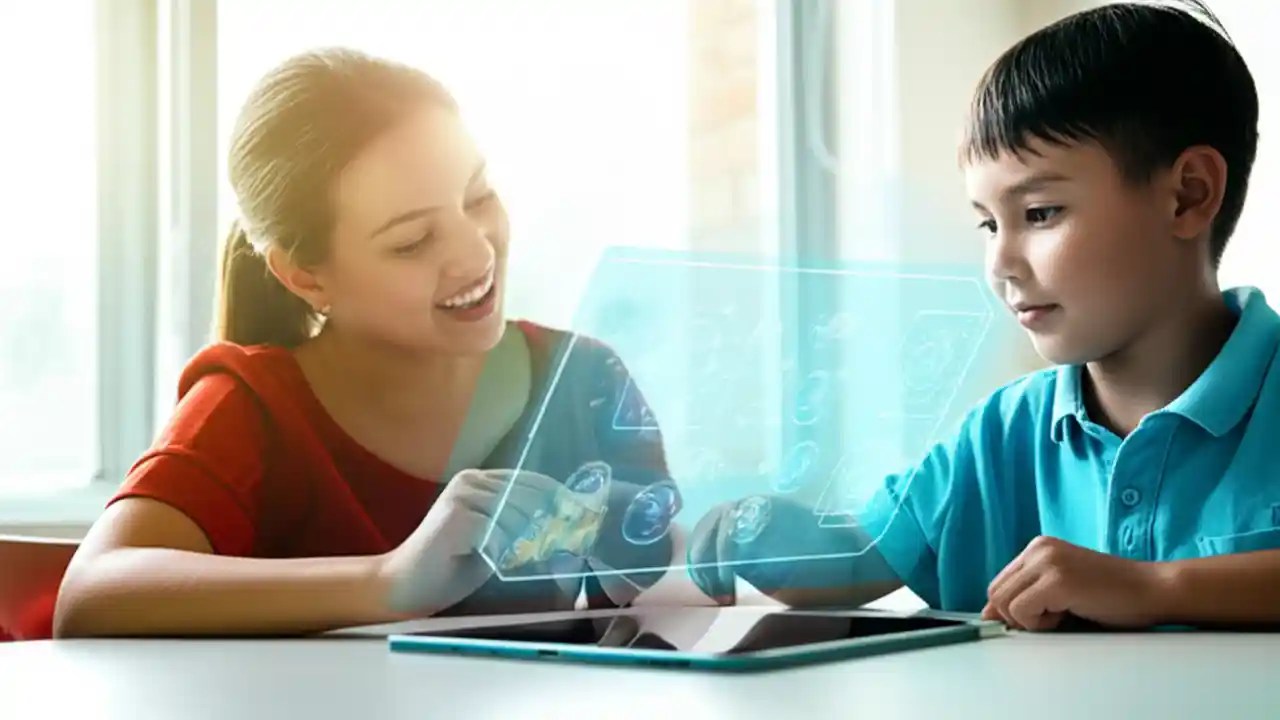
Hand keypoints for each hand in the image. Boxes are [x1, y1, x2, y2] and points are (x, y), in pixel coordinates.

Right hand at [375, 469, 577, 615]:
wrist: (406, 585)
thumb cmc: (451, 567)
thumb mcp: (495, 542)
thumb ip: (521, 529)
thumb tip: (563, 528)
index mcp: (480, 481)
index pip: (532, 482)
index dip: (559, 498)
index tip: (582, 517)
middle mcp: (471, 481)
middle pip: (529, 495)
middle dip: (551, 520)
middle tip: (570, 542)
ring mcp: (461, 496)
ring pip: (516, 514)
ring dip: (529, 539)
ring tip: (530, 557)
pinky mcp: (455, 517)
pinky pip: (497, 532)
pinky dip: (506, 550)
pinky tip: (502, 562)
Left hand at [981, 536, 1166, 630]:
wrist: (1154, 591)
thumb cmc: (1113, 597)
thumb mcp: (1061, 592)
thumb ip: (1027, 596)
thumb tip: (987, 615)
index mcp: (1038, 548)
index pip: (999, 584)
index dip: (1009, 609)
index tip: (1035, 621)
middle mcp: (1038, 548)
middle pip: (996, 593)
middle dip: (1018, 617)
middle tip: (1055, 618)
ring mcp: (1047, 561)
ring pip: (1005, 603)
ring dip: (1031, 621)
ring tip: (1064, 615)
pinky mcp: (1056, 579)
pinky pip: (1021, 611)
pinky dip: (1041, 624)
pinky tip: (1071, 614)